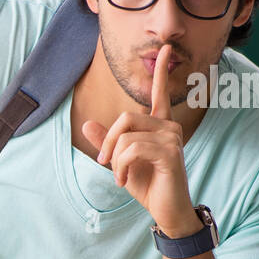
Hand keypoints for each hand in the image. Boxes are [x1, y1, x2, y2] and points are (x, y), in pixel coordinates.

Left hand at [80, 44, 198, 235]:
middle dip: (108, 141)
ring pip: (126, 136)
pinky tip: (124, 181)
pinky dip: (121, 167)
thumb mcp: (120, 163)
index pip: (159, 94)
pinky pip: (132, 149)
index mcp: (159, 126)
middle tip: (104, 163)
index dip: (161, 72)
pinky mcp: (170, 153)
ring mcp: (172, 138)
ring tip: (120, 177)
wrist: (165, 210)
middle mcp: (169, 127)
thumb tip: (87, 123)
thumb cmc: (146, 185)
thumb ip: (106, 143)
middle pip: (126, 117)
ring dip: (115, 160)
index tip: (167, 48)